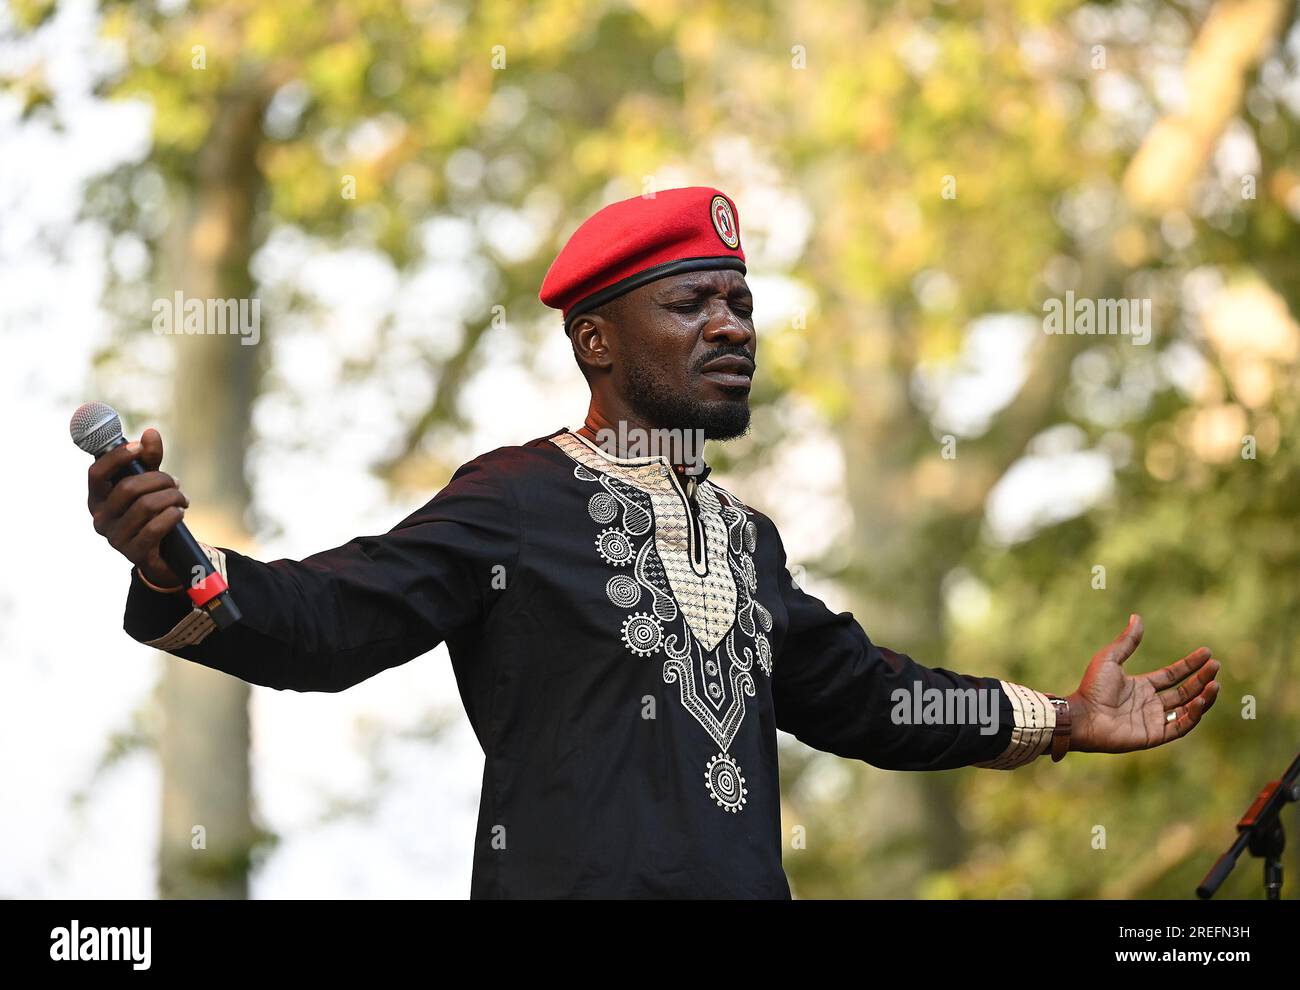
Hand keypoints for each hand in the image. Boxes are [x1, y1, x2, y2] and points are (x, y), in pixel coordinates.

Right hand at [86, 428, 189, 589]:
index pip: (97, 473)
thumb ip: (149, 460)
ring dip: (171, 497)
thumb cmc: (152, 512)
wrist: (165, 553)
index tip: (139, 446)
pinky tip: (180, 513)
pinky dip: (172, 516)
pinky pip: (154, 528)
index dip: (117, 457)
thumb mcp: (150, 483)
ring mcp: (114, 538)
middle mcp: (100, 518)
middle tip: (177, 482)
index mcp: (97, 498)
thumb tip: (150, 433)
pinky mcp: (133, 553)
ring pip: (145, 506)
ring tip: (183, 499)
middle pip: (128, 488)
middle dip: (159, 480)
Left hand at [1065, 614, 1219, 753]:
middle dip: (1201, 679)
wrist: (1083, 715)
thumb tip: (1137, 617)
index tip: (1207, 653)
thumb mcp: (1110, 658)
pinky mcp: (1155, 735)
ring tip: (1214, 684)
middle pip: (1184, 692)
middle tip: (1216, 666)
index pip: (1172, 675)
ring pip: (1187, 709)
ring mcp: (1153, 720)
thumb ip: (1127, 641)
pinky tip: (1201, 700)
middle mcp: (1150, 703)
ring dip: (1203, 697)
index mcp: (1141, 686)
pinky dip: (1193, 715)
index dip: (1190, 665)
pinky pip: (1180, 726)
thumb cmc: (1092, 688)